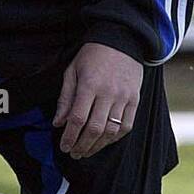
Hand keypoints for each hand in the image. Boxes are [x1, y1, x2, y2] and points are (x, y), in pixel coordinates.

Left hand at [52, 42, 141, 158]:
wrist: (121, 40)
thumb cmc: (92, 56)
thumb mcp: (72, 71)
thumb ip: (65, 98)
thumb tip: (58, 123)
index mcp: (89, 85)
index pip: (78, 118)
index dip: (69, 136)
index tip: (63, 146)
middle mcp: (108, 93)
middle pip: (94, 128)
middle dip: (82, 145)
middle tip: (73, 153)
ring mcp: (124, 97)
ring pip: (111, 130)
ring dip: (97, 145)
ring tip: (86, 151)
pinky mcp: (135, 100)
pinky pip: (127, 126)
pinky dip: (115, 138)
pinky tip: (104, 142)